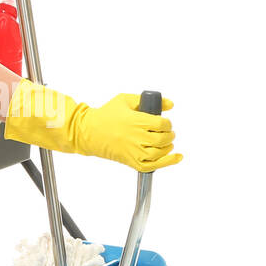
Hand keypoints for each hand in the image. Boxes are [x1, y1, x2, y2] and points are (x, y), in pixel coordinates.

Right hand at [3, 78, 182, 172]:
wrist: (88, 133)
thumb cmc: (106, 115)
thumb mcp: (125, 100)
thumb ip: (146, 100)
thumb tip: (170, 104)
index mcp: (136, 121)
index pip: (162, 123)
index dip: (167, 123)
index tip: (164, 122)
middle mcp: (136, 137)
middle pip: (163, 138)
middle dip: (169, 134)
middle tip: (166, 132)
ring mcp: (134, 151)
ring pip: (160, 152)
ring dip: (168, 146)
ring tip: (166, 142)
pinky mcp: (132, 162)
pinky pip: (154, 165)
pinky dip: (168, 162)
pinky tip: (176, 157)